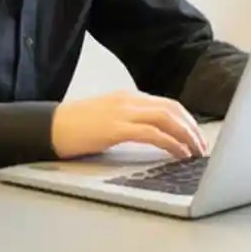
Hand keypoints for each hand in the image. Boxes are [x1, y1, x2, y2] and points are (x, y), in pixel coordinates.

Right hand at [51, 90, 207, 159]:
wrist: (48, 126)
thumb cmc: (75, 127)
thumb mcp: (107, 118)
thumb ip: (129, 121)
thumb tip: (154, 134)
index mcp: (128, 97)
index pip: (167, 104)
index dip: (187, 119)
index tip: (196, 135)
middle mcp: (129, 101)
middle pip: (172, 109)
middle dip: (192, 128)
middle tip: (202, 146)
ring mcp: (122, 112)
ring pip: (167, 118)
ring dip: (186, 135)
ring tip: (195, 151)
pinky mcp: (115, 128)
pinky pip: (152, 133)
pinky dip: (170, 143)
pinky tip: (179, 153)